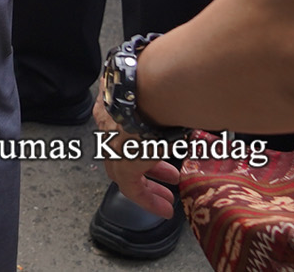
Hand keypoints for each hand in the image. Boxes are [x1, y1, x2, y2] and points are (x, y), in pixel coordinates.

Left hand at [92, 101, 181, 217]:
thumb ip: (165, 98)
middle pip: (124, 154)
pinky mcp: (122, 166)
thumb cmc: (158, 85)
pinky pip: (132, 188)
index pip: (121, 128)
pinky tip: (164, 208)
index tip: (154, 148)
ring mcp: (112, 148)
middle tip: (168, 177)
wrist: (149, 91)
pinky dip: (147, 199)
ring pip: (127, 173)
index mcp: (114, 106)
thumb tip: (185, 95)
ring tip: (168, 198)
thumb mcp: (157, 92)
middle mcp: (108, 127)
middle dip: (149, 167)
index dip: (139, 139)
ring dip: (149, 186)